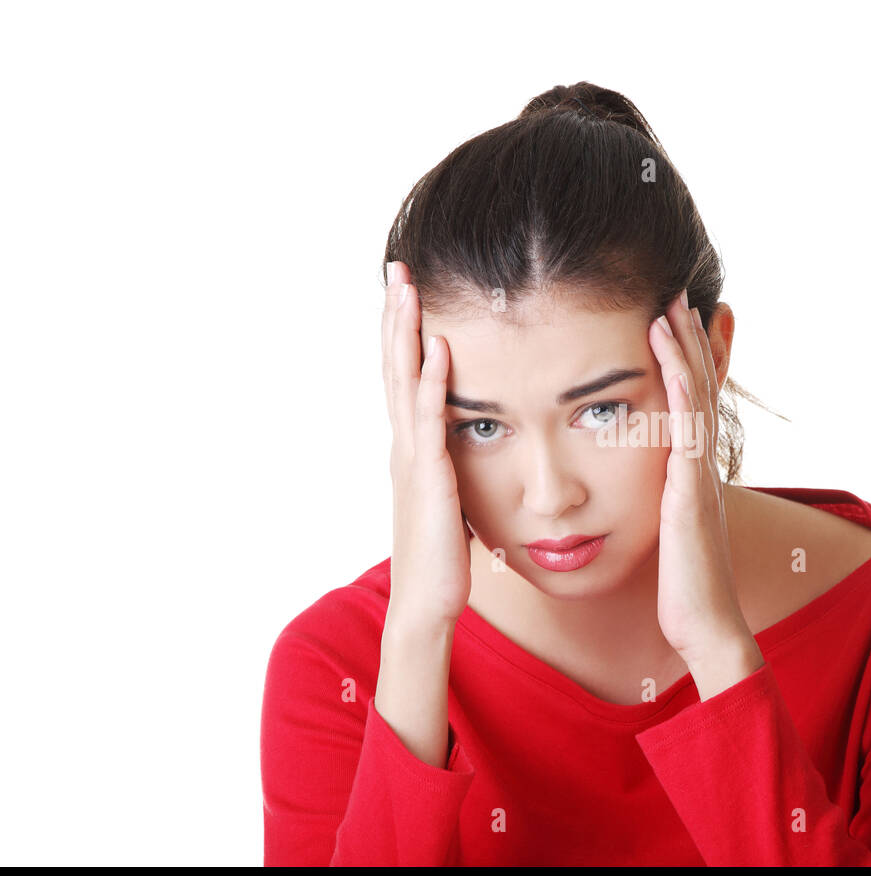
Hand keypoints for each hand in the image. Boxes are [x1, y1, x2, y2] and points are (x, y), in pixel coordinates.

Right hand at [381, 261, 471, 636]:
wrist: (427, 603)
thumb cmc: (444, 557)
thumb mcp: (449, 499)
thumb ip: (450, 466)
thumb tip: (464, 447)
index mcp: (412, 448)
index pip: (404, 377)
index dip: (403, 332)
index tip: (406, 288)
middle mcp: (405, 446)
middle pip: (396, 366)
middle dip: (396, 315)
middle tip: (396, 267)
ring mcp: (413, 460)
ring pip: (405, 383)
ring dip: (407, 333)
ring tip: (408, 287)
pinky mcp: (430, 480)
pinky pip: (431, 422)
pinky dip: (433, 383)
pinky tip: (441, 350)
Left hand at [648, 291, 763, 695]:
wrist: (705, 626)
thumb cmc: (682, 590)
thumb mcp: (667, 538)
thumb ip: (661, 510)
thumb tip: (645, 498)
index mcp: (690, 476)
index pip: (686, 406)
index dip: (681, 363)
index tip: (667, 323)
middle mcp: (699, 466)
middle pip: (696, 388)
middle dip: (686, 340)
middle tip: (675, 293)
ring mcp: (698, 474)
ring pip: (693, 395)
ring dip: (682, 347)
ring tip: (670, 304)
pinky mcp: (690, 487)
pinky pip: (684, 421)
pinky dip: (676, 379)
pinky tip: (663, 348)